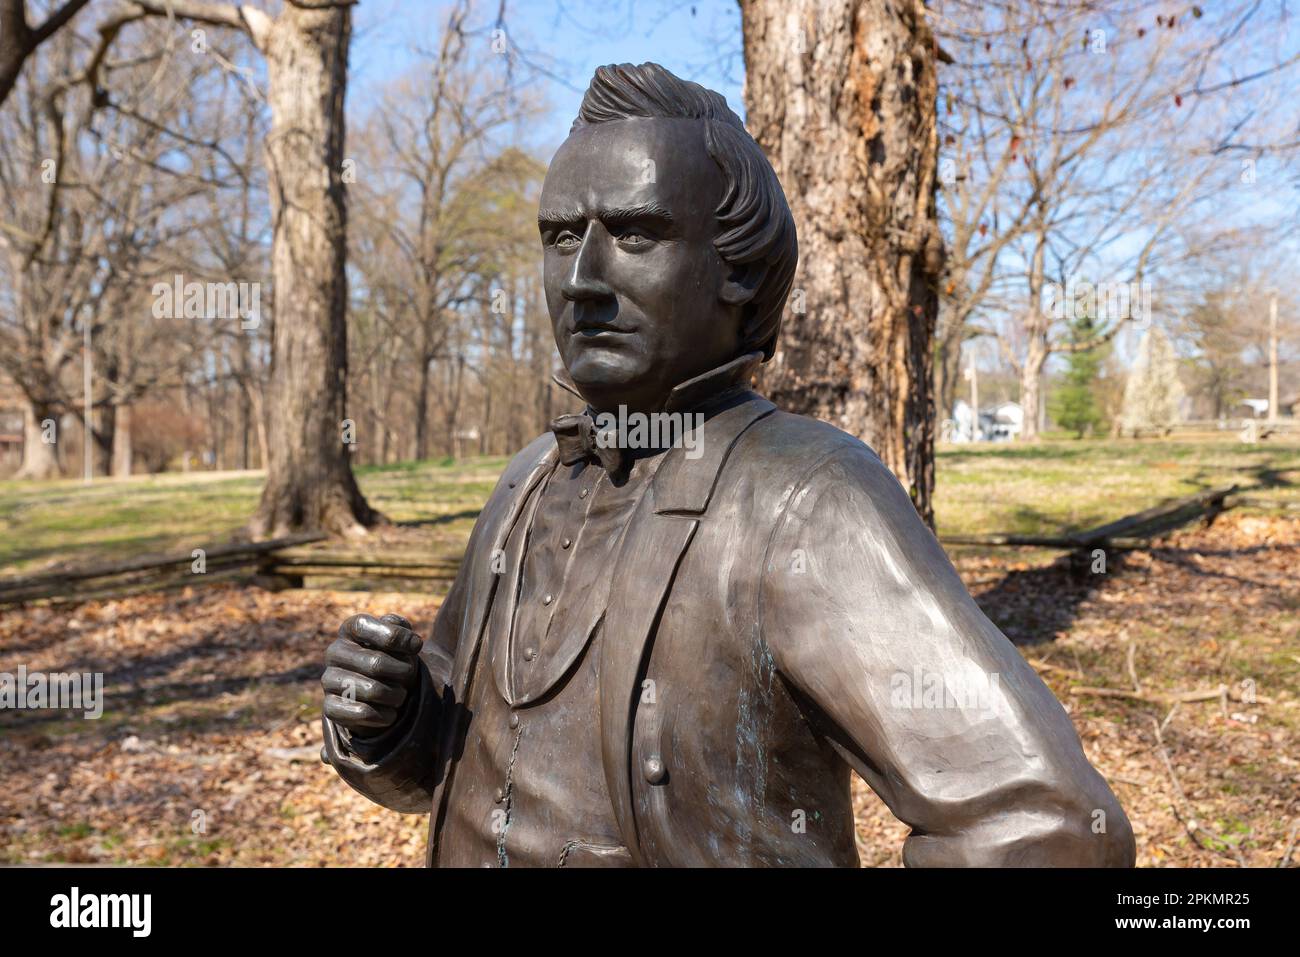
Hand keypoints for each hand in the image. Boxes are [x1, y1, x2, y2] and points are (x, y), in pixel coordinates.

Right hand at [322, 613, 423, 735]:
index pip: (364, 625)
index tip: (416, 646)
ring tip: (400, 695)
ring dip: (397, 695)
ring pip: (373, 690)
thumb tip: (410, 640)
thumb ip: (402, 630)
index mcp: (349, 630)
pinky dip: (385, 715)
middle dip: (402, 672)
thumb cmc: (395, 660)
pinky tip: (390, 713)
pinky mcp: (330, 707)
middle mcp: (334, 652)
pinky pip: (363, 713)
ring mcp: (329, 679)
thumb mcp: (401, 640)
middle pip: (376, 663)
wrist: (384, 695)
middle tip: (409, 677)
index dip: (394, 636)